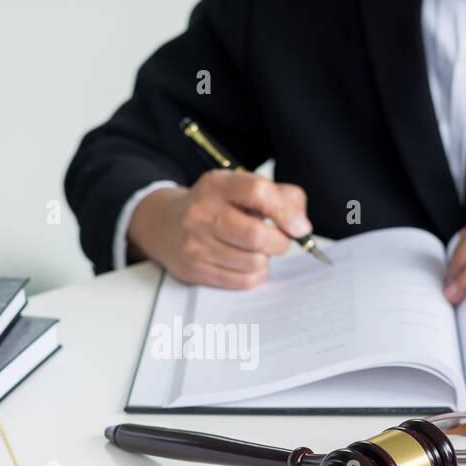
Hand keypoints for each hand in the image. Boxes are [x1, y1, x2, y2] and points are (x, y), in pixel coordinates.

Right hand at [127, 170, 309, 288]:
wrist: (164, 225)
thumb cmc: (214, 206)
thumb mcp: (240, 188)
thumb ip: (279, 196)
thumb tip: (300, 223)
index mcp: (216, 185)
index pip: (258, 192)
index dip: (286, 212)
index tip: (299, 226)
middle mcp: (202, 213)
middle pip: (257, 235)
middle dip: (279, 242)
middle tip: (279, 240)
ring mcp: (196, 244)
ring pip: (253, 262)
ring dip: (265, 259)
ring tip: (255, 250)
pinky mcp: (196, 269)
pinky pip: (243, 281)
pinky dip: (254, 274)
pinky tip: (246, 263)